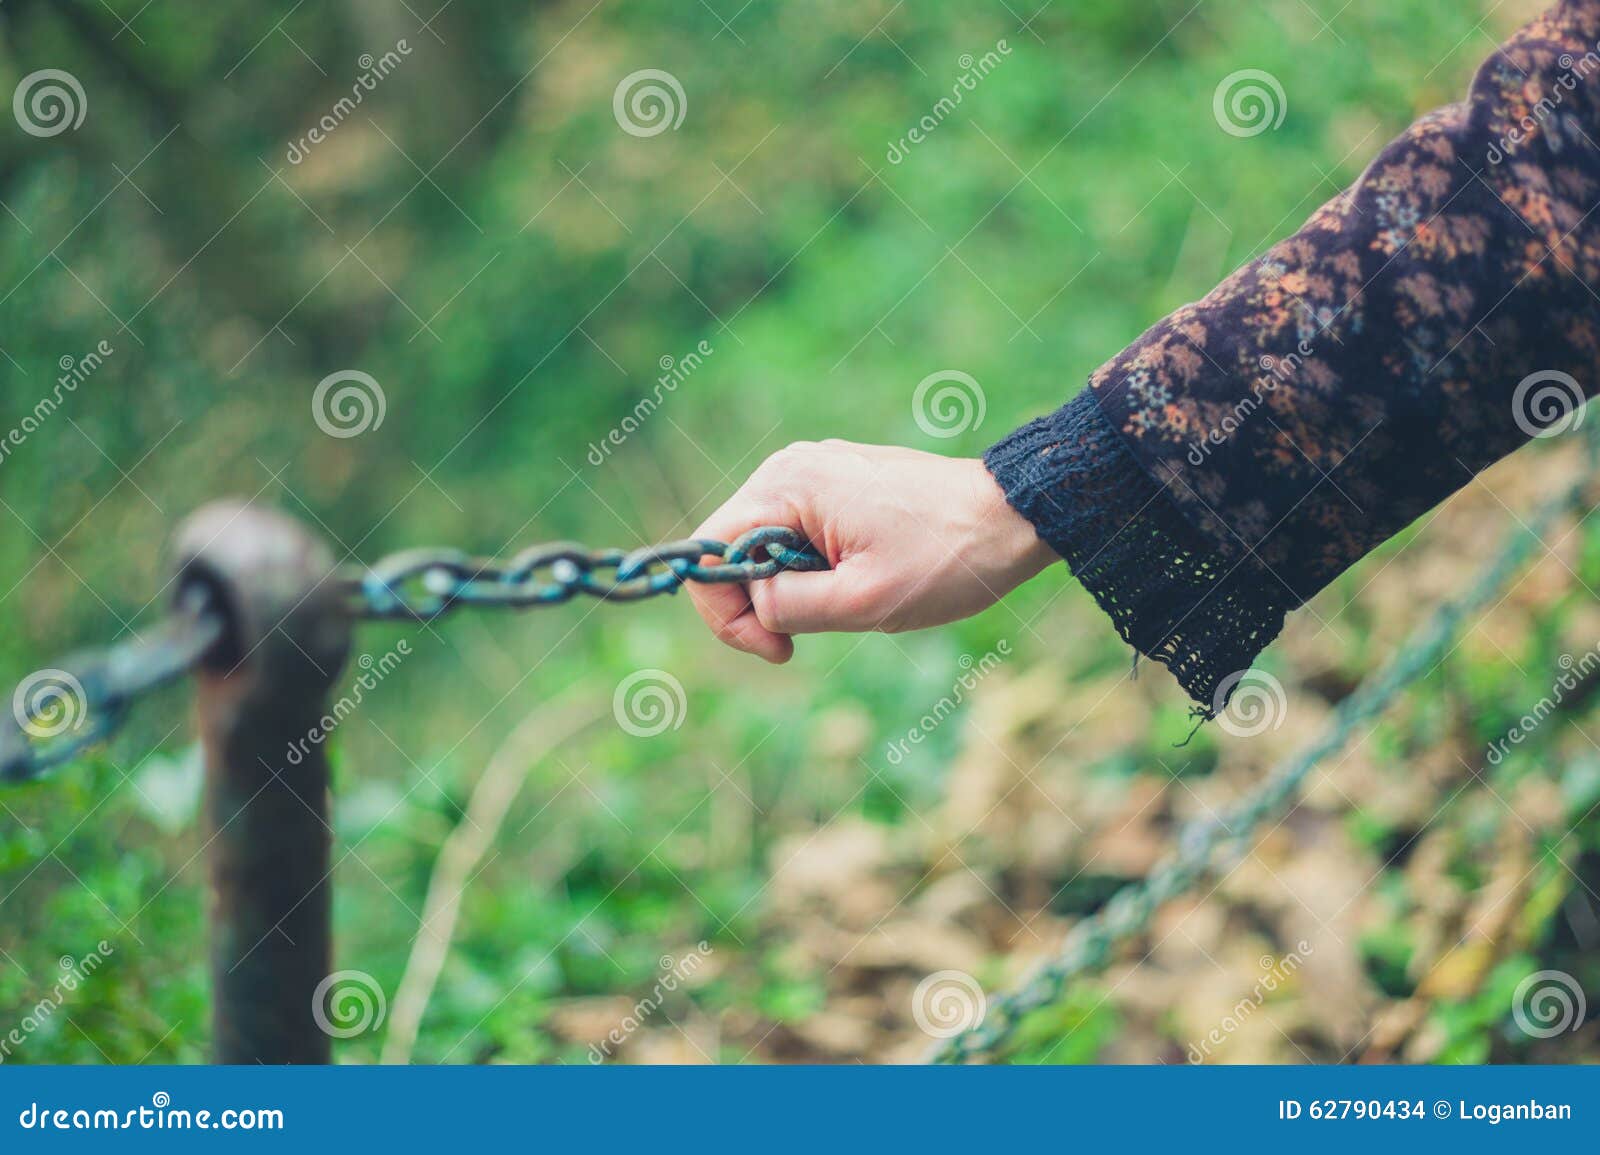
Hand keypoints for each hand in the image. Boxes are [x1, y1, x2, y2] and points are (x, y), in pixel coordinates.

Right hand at [687, 440, 1057, 661]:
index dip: (727, 614)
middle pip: (730, 548)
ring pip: (764, 545)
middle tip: (809, 638)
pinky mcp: (838, 482)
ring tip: (847, 599)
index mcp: (787, 487)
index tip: (780, 650)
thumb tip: (752, 603)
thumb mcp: (861, 602)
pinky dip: (812, 568)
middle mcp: (789, 468)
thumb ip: (787, 605)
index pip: (708, 553)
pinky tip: (858, 578)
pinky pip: (796, 534)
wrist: (1017, 515)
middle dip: (759, 603)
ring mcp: (815, 470)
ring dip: (790, 587)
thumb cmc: (945, 559)